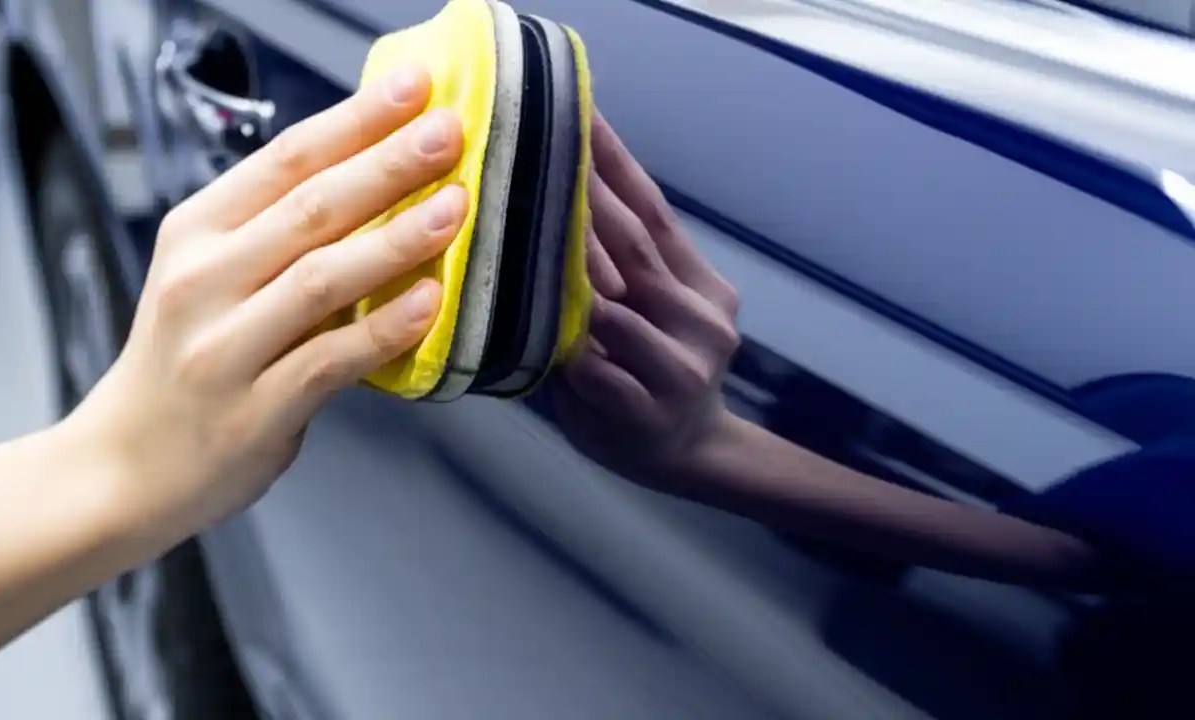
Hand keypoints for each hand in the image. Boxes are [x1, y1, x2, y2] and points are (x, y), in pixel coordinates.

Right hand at [70, 66, 465, 541]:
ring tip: (454, 208)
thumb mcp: (208, 275)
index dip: (355, 121)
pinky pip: (328, 361)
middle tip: (448, 132)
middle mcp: (201, 281)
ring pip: (320, 280)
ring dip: (394, 240)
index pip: (285, 160)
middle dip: (386, 164)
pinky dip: (383, 328)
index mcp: (196, 233)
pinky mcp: (253, 412)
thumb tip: (380, 174)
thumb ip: (277, 231)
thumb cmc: (185, 360)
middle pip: (308, 208)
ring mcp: (223, 349)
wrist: (126, 464)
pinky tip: (429, 301)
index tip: (413, 89)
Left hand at [553, 114, 740, 489]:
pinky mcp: (648, 410)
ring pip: (613, 306)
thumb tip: (552, 202)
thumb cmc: (651, 374)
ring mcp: (682, 365)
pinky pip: (595, 371)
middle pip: (635, 246)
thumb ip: (620, 270)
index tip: (578, 112)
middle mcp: (701, 316)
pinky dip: (564, 346)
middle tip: (530, 145)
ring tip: (518, 219)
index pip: (653, 211)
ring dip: (567, 266)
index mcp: (700, 285)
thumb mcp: (654, 314)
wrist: (693, 454)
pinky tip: (528, 325)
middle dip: (580, 196)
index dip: (615, 162)